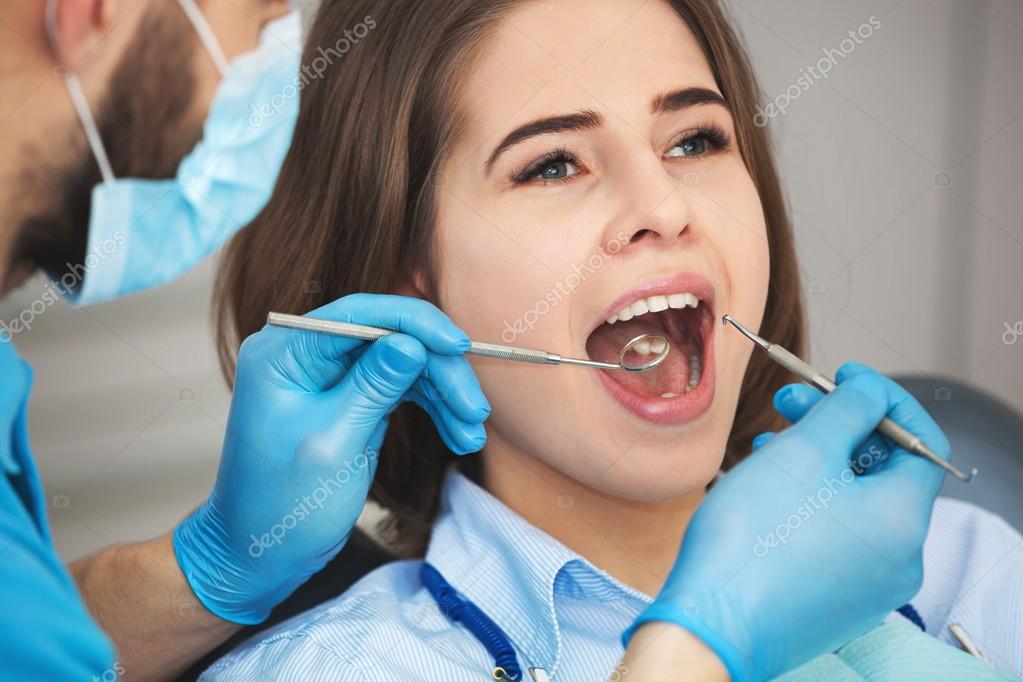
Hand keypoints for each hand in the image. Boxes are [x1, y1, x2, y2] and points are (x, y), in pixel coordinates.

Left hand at [173, 294, 488, 623]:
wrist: (260, 554)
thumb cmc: (282, 505)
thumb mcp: (334, 444)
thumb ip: (373, 387)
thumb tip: (413, 342)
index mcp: (284, 352)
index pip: (360, 315)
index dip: (417, 325)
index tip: (460, 348)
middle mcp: (306, 353)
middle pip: (390, 337)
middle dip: (439, 371)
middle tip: (475, 410)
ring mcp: (330, 374)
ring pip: (404, 361)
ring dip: (443, 394)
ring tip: (471, 435)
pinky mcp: (350, 396)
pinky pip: (400, 387)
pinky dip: (432, 409)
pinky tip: (458, 435)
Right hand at [624, 362, 948, 680]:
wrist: (711, 623)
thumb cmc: (753, 538)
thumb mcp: (804, 451)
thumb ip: (848, 409)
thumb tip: (871, 394)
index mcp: (903, 520)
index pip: (921, 442)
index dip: (884, 399)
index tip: (845, 377)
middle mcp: (899, 558)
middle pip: (882, 470)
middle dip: (838, 425)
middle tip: (791, 400)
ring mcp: (867, 584)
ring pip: (853, 501)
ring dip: (817, 460)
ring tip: (766, 444)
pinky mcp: (834, 599)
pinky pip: (836, 534)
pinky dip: (810, 500)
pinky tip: (766, 486)